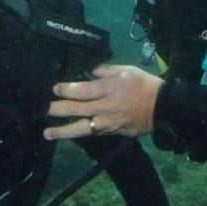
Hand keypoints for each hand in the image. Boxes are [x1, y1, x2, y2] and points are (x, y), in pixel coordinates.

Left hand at [44, 65, 163, 140]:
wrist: (163, 108)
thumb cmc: (145, 85)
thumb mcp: (127, 70)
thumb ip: (106, 70)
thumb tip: (90, 72)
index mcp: (111, 88)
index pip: (84, 90)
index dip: (67, 90)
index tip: (55, 89)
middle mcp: (107, 107)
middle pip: (78, 109)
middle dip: (58, 110)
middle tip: (43, 110)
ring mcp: (109, 123)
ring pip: (82, 128)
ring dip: (63, 131)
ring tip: (47, 133)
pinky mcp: (112, 132)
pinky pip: (92, 134)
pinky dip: (78, 134)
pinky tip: (66, 135)